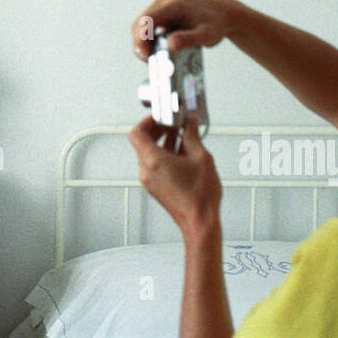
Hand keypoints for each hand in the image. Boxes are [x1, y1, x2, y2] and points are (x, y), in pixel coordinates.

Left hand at [129, 116, 221, 238]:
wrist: (200, 222)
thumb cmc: (199, 197)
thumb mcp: (201, 157)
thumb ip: (192, 136)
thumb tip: (189, 123)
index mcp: (153, 160)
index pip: (137, 133)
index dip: (148, 121)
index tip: (162, 116)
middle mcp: (146, 170)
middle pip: (143, 142)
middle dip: (158, 129)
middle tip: (174, 123)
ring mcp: (150, 180)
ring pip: (150, 153)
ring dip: (164, 141)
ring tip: (182, 135)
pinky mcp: (156, 186)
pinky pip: (155, 164)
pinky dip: (165, 154)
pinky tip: (183, 151)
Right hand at [133, 0, 243, 59]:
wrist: (223, 13)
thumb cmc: (216, 23)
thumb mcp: (206, 35)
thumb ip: (189, 39)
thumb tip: (171, 44)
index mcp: (172, 5)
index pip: (146, 20)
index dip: (140, 39)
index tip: (146, 54)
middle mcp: (164, 1)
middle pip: (140, 23)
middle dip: (140, 44)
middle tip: (149, 61)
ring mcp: (162, 3)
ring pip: (142, 24)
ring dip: (143, 41)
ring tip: (153, 57)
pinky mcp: (162, 9)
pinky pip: (148, 24)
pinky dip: (149, 37)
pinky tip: (157, 49)